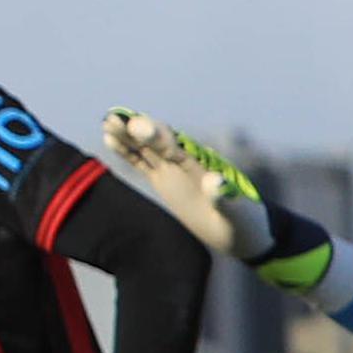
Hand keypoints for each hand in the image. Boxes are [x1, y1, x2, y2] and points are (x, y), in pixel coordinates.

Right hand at [98, 111, 274, 264]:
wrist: (242, 233)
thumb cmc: (245, 224)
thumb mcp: (239, 214)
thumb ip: (226, 198)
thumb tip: (215, 181)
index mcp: (202, 167)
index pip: (177, 148)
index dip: (158, 136)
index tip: (139, 126)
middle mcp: (186, 163)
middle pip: (158, 142)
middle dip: (138, 131)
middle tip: (115, 119)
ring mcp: (174, 171)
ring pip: (147, 148)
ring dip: (128, 136)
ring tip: (107, 121)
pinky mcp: (166, 181)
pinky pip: (144, 163)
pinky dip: (128, 152)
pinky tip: (111, 139)